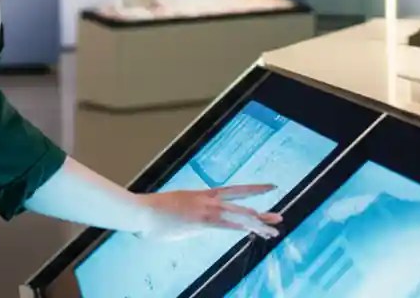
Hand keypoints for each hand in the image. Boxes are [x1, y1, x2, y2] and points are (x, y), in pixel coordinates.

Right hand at [134, 184, 282, 241]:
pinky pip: (228, 223)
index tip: (269, 189)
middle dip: (260, 214)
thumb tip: (186, 226)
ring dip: (258, 223)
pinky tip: (256, 229)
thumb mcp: (174, 213)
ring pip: (238, 214)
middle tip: (279, 218)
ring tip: (274, 230)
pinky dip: (244, 225)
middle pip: (241, 204)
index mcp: (202, 196)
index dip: (252, 191)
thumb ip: (185, 219)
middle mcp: (208, 200)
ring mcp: (206, 208)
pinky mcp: (201, 219)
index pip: (233, 191)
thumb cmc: (151, 214)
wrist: (141, 211)